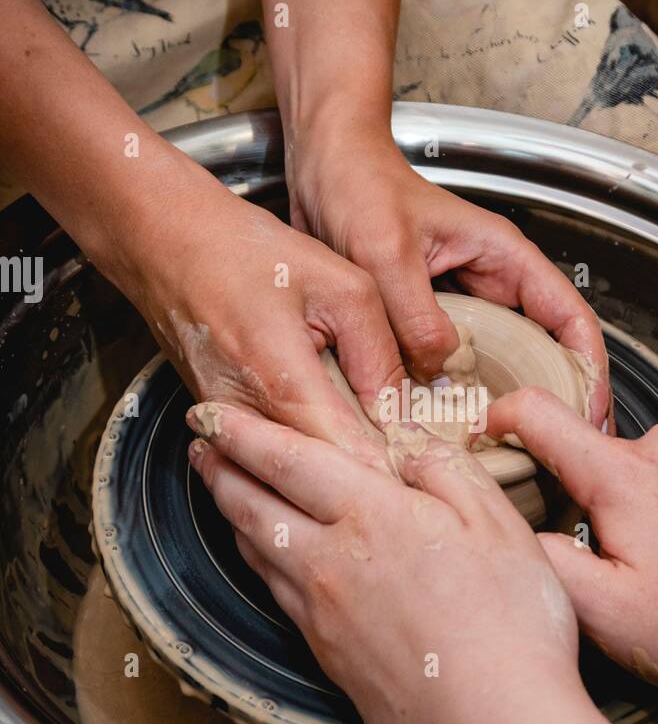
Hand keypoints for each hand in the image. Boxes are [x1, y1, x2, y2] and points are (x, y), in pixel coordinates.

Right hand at [119, 172, 406, 461]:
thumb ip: (378, 350)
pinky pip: (267, 456)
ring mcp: (226, 428)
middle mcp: (246, 418)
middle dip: (368, 481)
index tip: (425, 476)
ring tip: (385, 473)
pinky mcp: (219, 425)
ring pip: (290, 473)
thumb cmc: (248, 253)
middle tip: (415, 481)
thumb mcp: (341, 284)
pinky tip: (340, 453)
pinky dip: (305, 458)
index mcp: (281, 382)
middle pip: (318, 476)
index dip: (391, 470)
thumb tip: (403, 409)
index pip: (347, 456)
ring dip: (336, 476)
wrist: (167, 242)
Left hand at [185, 402, 579, 723]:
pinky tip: (271, 560)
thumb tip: (409, 446)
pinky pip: (277, 592)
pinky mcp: (327, 654)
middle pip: (252, 505)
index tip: (209, 413)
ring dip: (233, 515)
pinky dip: (261, 561)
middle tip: (201, 447)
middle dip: (220, 470)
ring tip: (226, 493)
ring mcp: (322, 613)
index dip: (240, 432)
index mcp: (370, 515)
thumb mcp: (499, 524)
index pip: (285, 459)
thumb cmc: (508, 628)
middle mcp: (329, 561)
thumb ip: (448, 471)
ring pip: (258, 551)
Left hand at [290, 123, 610, 424]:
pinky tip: (455, 431)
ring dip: (508, 406)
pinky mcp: (429, 324)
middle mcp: (491, 284)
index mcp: (503, 257)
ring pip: (501, 366)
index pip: (570, 318)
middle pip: (545, 351)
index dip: (589, 370)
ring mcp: (463, 307)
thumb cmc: (359, 187)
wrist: (322, 172)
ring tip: (514, 454)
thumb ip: (416, 314)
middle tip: (560, 455)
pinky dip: (460, 401)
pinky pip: (456, 370)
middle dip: (557, 401)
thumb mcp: (386, 252)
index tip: (590, 416)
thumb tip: (441, 370)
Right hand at [485, 389, 657, 719]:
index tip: (487, 434)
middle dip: (586, 503)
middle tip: (608, 562)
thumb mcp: (608, 615)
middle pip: (593, 455)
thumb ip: (544, 563)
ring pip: (640, 470)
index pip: (539, 413)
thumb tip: (510, 531)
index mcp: (624, 475)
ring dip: (637, 509)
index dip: (500, 417)